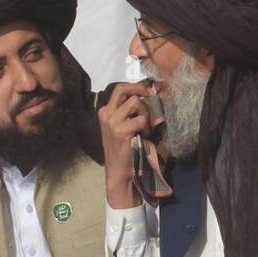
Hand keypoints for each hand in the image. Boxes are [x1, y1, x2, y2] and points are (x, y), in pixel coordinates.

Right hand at [97, 81, 154, 207]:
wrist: (119, 171)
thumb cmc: (124, 148)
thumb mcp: (121, 126)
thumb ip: (128, 111)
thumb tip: (148, 93)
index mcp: (104, 111)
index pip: (119, 89)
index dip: (136, 86)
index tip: (149, 89)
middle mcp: (106, 114)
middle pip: (124, 89)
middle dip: (140, 90)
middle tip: (152, 96)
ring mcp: (112, 122)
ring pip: (135, 103)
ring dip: (145, 113)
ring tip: (145, 126)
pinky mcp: (121, 131)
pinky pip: (141, 119)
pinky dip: (147, 127)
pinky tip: (144, 135)